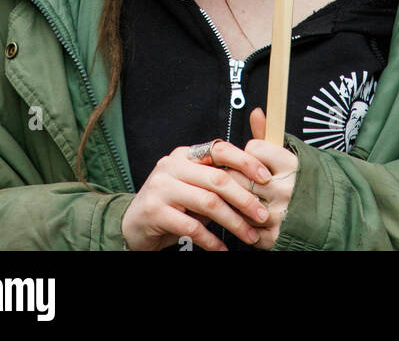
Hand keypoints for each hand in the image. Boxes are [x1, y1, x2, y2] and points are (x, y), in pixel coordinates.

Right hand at [121, 141, 273, 251]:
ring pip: (208, 203)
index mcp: (185, 154)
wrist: (133, 225)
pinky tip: (222, 249)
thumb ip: (215, 181)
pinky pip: (191, 227)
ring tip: (249, 235)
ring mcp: (162, 188)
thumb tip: (253, 186)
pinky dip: (211, 241)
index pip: (220, 149)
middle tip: (262, 215)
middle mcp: (172, 166)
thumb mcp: (192, 186)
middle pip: (217, 179)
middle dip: (244, 198)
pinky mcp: (155, 211)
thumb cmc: (170, 204)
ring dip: (233, 222)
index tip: (265, 178)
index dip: (245, 162)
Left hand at [239, 107, 298, 250]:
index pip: (253, 149)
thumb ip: (269, 135)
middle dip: (234, 177)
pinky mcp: (275, 236)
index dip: (249, 153)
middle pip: (240, 177)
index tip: (253, 160)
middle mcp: (285, 189)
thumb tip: (256, 112)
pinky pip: (246, 227)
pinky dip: (244, 222)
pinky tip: (251, 216)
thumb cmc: (308, 182)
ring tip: (243, 197)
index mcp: (291, 165)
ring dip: (237, 201)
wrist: (333, 216)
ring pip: (240, 203)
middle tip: (236, 178)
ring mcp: (280, 214)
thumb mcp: (292, 155)